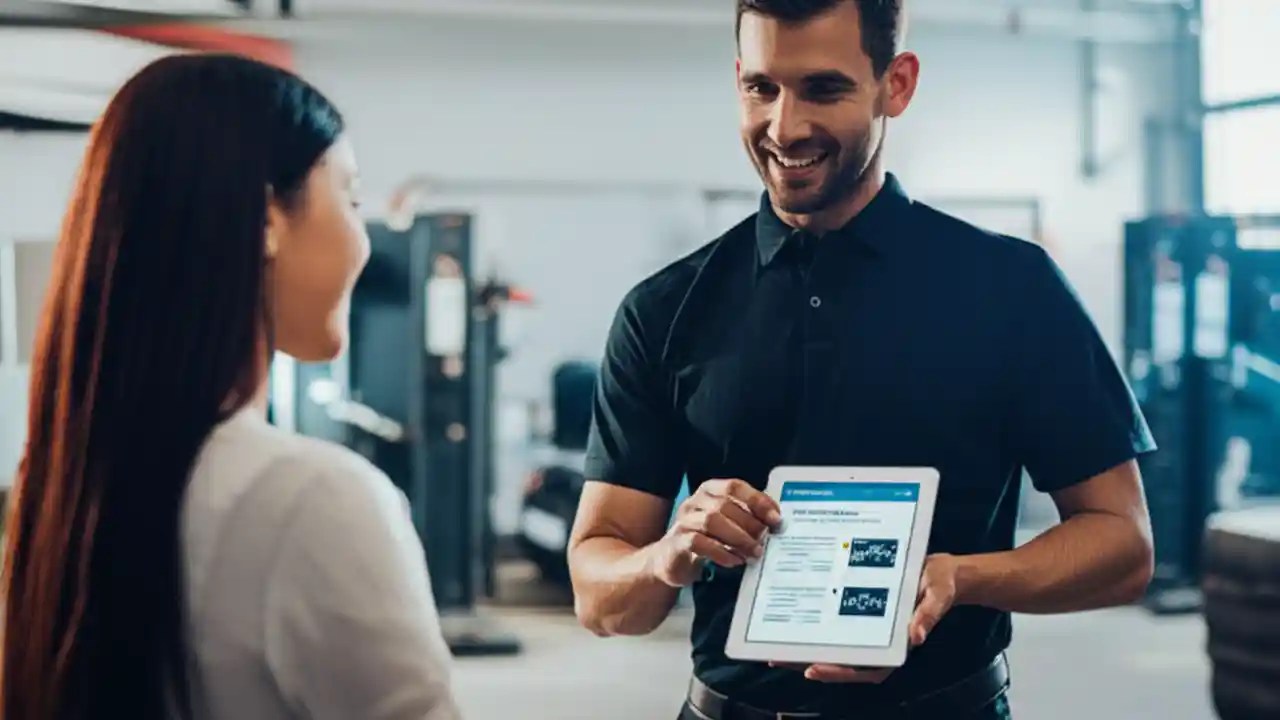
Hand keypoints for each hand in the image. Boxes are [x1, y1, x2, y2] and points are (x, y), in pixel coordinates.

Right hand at [652, 479, 782, 586]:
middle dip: (749, 523)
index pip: (734, 486)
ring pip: (712, 521)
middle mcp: (694, 502)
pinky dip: (721, 552)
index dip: (757, 500)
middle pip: (724, 505)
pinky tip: (735, 561)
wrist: (670, 561)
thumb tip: (775, 523)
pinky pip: (699, 543)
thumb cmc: (705, 539)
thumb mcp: (725, 524)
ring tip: (754, 552)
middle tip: (766, 540)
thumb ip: (745, 519)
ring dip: (738, 538)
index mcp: (709, 491)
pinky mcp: (677, 543)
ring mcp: (684, 521)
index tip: (775, 518)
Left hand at [769, 554, 961, 683]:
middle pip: (843, 660)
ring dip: (807, 646)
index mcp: (898, 644)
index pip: (866, 668)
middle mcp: (880, 642)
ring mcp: (870, 630)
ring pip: (836, 646)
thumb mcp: (937, 595)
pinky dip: (818, 625)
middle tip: (778, 656)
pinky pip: (838, 625)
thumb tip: (915, 637)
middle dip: (810, 660)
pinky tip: (797, 618)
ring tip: (777, 643)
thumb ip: (928, 614)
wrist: (941, 571)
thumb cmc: (941, 584)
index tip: (814, 669)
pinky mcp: (863, 614)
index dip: (839, 672)